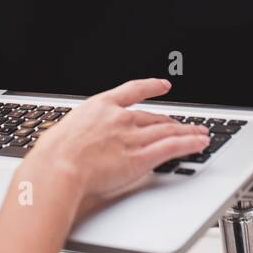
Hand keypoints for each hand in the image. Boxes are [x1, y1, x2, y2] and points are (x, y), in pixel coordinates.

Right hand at [28, 78, 209, 212]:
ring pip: (167, 131)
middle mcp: (119, 118)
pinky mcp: (140, 157)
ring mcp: (131, 136)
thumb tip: (78, 144)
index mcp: (100, 107)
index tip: (162, 85)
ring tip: (200, 134)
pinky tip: (198, 143)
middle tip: (184, 125)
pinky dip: (188, 144)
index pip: (131, 91)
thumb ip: (81, 134)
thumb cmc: (53, 155)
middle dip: (172, 122)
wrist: (58, 168)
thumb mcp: (64, 133)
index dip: (150, 87)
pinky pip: (171, 147)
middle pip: (154, 117)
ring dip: (187, 132)